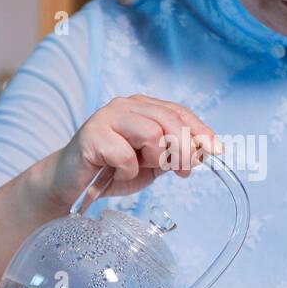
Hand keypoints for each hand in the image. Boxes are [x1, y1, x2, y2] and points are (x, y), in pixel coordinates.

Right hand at [43, 94, 220, 207]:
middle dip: (184, 150)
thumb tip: (204, 151)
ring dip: (154, 160)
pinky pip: (126, 155)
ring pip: (151, 133)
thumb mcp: (152, 163)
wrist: (70, 182)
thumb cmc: (112, 170)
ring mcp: (107, 116)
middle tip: (183, 172)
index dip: (200, 131)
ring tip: (140, 169)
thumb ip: (175, 154)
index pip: (179, 112)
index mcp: (142, 106)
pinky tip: (116, 172)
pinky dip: (127, 171)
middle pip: (169, 120)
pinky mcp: (92, 135)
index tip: (216, 149)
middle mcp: (126, 105)